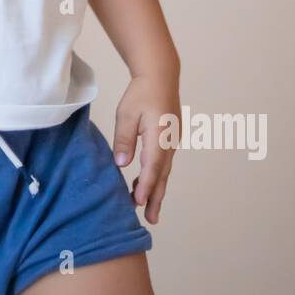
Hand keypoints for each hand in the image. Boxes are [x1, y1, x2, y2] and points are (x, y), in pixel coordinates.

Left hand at [111, 71, 180, 224]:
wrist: (161, 76)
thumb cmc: (141, 93)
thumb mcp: (126, 114)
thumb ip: (124, 139)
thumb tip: (122, 164)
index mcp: (159, 136)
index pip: (152, 166)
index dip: (146, 186)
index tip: (138, 202)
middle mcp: (170, 143)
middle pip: (162, 174)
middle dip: (155, 197)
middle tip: (151, 219)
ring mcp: (172, 142)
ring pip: (164, 170)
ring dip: (156, 188)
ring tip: (148, 208)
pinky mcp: (170, 140)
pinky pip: (163, 162)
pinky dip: (156, 176)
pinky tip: (146, 183)